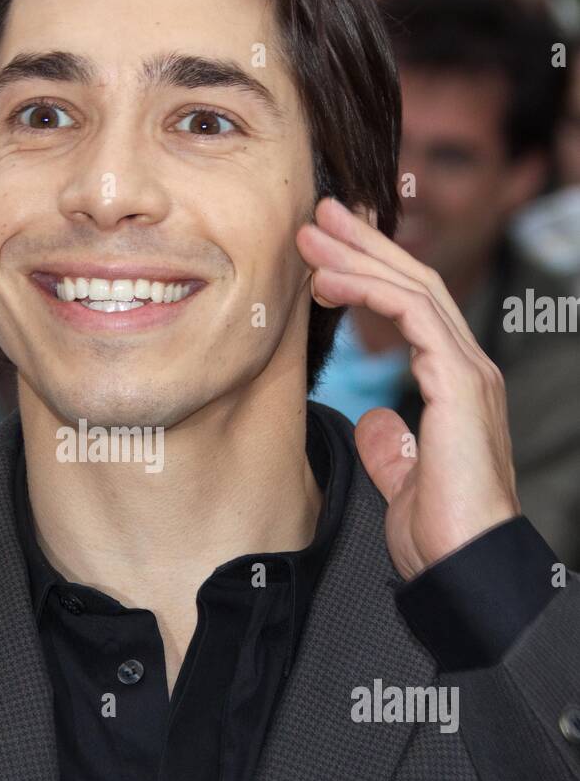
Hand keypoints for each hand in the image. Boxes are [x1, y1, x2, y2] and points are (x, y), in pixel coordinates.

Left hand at [296, 197, 519, 580]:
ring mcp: (468, 370)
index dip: (370, 275)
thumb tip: (375, 422)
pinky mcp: (460, 381)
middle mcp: (466, 367)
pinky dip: (369, 289)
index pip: (413, 311)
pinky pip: (413, 314)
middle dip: (363, 245)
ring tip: (312, 234)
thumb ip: (393, 447)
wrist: (465, 563)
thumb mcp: (404, 480)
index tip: (325, 257)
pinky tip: (331, 279)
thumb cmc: (440, 532)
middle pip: (414, 283)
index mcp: (455, 385)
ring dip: (359, 255)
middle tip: (317, 216)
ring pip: (413, 287)